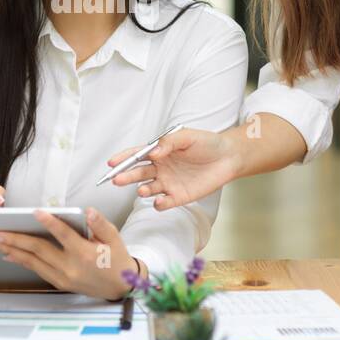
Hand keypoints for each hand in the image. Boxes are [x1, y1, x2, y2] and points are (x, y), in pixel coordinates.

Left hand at [0, 208, 137, 299]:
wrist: (120, 288)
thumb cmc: (117, 260)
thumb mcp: (114, 239)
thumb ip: (100, 224)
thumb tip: (88, 211)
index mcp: (85, 253)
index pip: (63, 235)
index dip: (49, 223)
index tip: (34, 212)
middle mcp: (70, 267)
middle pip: (38, 250)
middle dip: (15, 239)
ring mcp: (62, 277)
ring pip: (32, 261)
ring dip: (12, 251)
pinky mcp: (59, 283)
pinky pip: (36, 270)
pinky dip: (21, 261)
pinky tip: (9, 254)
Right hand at [106, 127, 240, 210]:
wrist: (228, 157)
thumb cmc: (206, 143)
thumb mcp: (187, 136)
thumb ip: (169, 142)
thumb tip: (153, 153)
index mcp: (159, 152)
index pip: (136, 155)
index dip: (123, 159)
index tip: (111, 163)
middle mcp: (160, 169)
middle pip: (138, 174)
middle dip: (126, 176)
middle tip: (116, 179)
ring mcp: (168, 183)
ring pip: (148, 189)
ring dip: (142, 190)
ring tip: (141, 190)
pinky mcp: (179, 196)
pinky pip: (165, 202)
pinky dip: (160, 204)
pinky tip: (159, 202)